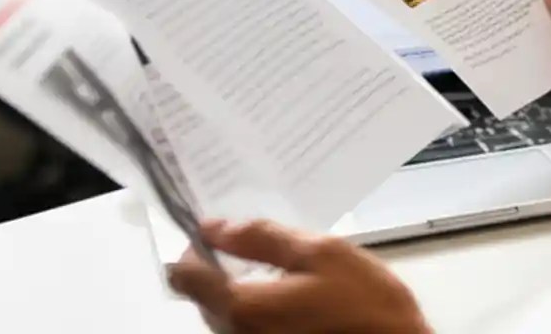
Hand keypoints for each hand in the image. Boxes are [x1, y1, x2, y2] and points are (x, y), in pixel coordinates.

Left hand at [168, 219, 429, 333]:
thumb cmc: (367, 307)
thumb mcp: (324, 253)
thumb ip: (264, 237)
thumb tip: (216, 227)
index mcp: (243, 305)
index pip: (183, 274)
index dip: (196, 247)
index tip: (222, 232)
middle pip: (203, 296)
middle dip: (226, 267)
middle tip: (269, 247)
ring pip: (226, 314)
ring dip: (246, 288)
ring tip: (291, 273)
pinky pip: (248, 329)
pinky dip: (263, 310)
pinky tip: (299, 299)